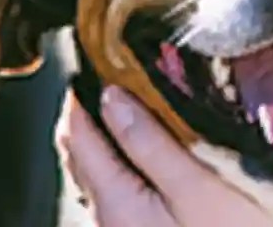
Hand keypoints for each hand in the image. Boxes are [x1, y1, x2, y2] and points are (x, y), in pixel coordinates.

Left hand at [54, 85, 272, 226]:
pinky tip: (152, 155)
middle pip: (82, 156)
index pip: (76, 136)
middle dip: (90, 114)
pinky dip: (127, 165)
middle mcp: (108, 223)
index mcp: (114, 203)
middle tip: (111, 75)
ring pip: (100, 176)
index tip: (92, 62)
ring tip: (135, 106)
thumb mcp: (196, 188)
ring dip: (110, 140)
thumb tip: (111, 99)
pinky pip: (120, 195)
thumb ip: (149, 143)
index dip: (79, 94)